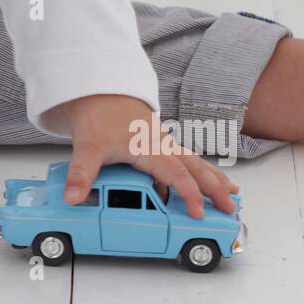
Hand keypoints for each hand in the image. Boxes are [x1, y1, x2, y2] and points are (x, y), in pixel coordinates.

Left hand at [63, 93, 238, 219]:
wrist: (99, 89)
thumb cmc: (98, 116)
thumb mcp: (86, 146)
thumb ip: (81, 173)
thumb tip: (72, 198)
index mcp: (149, 147)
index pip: (175, 174)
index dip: (188, 194)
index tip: (198, 213)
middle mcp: (162, 144)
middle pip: (195, 168)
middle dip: (215, 188)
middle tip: (231, 208)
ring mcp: (164, 142)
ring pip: (195, 162)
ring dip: (213, 178)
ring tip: (232, 195)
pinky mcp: (161, 142)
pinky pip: (186, 158)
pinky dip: (200, 170)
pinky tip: (206, 180)